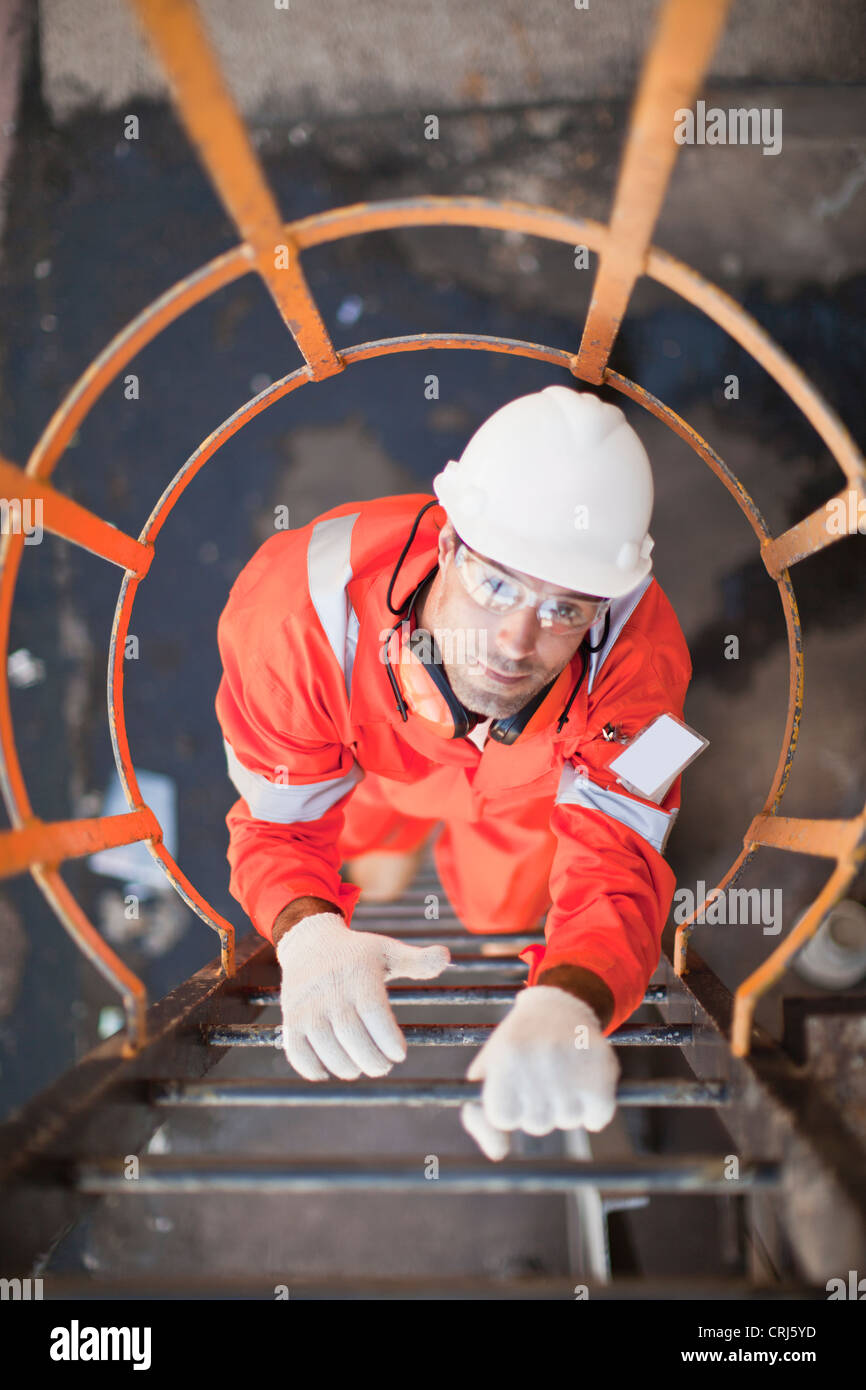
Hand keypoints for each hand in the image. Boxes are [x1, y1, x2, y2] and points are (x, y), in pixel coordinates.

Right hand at [276, 912, 449, 1079]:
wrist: (309, 943)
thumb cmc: (356, 952)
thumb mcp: (387, 950)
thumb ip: (418, 960)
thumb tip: (447, 957)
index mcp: (360, 977)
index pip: (376, 1016)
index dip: (390, 1041)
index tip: (399, 1052)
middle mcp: (332, 993)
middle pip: (353, 1038)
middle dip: (373, 1061)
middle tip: (383, 1066)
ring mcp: (308, 1008)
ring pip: (327, 1049)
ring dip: (347, 1067)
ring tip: (359, 1067)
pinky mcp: (291, 1019)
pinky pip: (298, 1053)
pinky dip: (313, 1069)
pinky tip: (328, 1071)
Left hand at [460, 986, 619, 1160]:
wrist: (560, 1004)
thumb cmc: (517, 1043)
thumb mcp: (487, 1068)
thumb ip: (480, 1115)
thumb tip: (498, 1153)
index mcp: (505, 1060)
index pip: (503, 1119)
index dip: (509, 1106)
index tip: (513, 1084)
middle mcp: (537, 1062)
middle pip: (536, 1124)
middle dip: (538, 1106)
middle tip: (540, 1073)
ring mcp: (572, 1068)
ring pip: (567, 1122)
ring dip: (565, 1106)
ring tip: (561, 1072)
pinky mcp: (603, 1073)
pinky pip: (597, 1118)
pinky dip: (593, 1109)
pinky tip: (584, 1081)